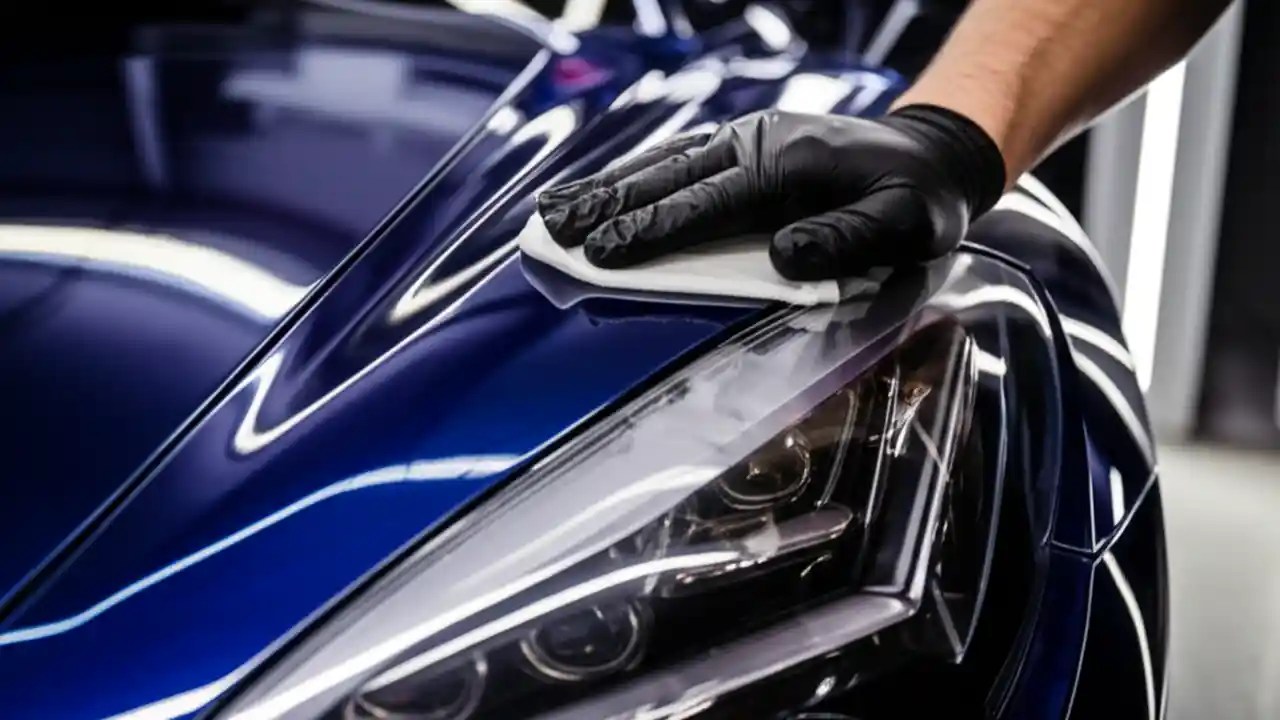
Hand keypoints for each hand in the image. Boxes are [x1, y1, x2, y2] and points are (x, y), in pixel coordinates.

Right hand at [537, 105, 1004, 279]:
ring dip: (609, 188)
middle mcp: (758, 144)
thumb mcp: (902, 225)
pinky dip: (636, 175)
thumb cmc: (915, 199)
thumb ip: (844, 242)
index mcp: (788, 167)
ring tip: (556, 209)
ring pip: (665, 165)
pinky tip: (604, 188)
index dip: (650, 230)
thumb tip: (785, 257)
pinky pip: (680, 160)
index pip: (705, 205)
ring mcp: (748, 140)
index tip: (601, 250)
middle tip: (553, 230)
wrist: (930, 155)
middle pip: (668, 179)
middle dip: (607, 207)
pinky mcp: (744, 146)